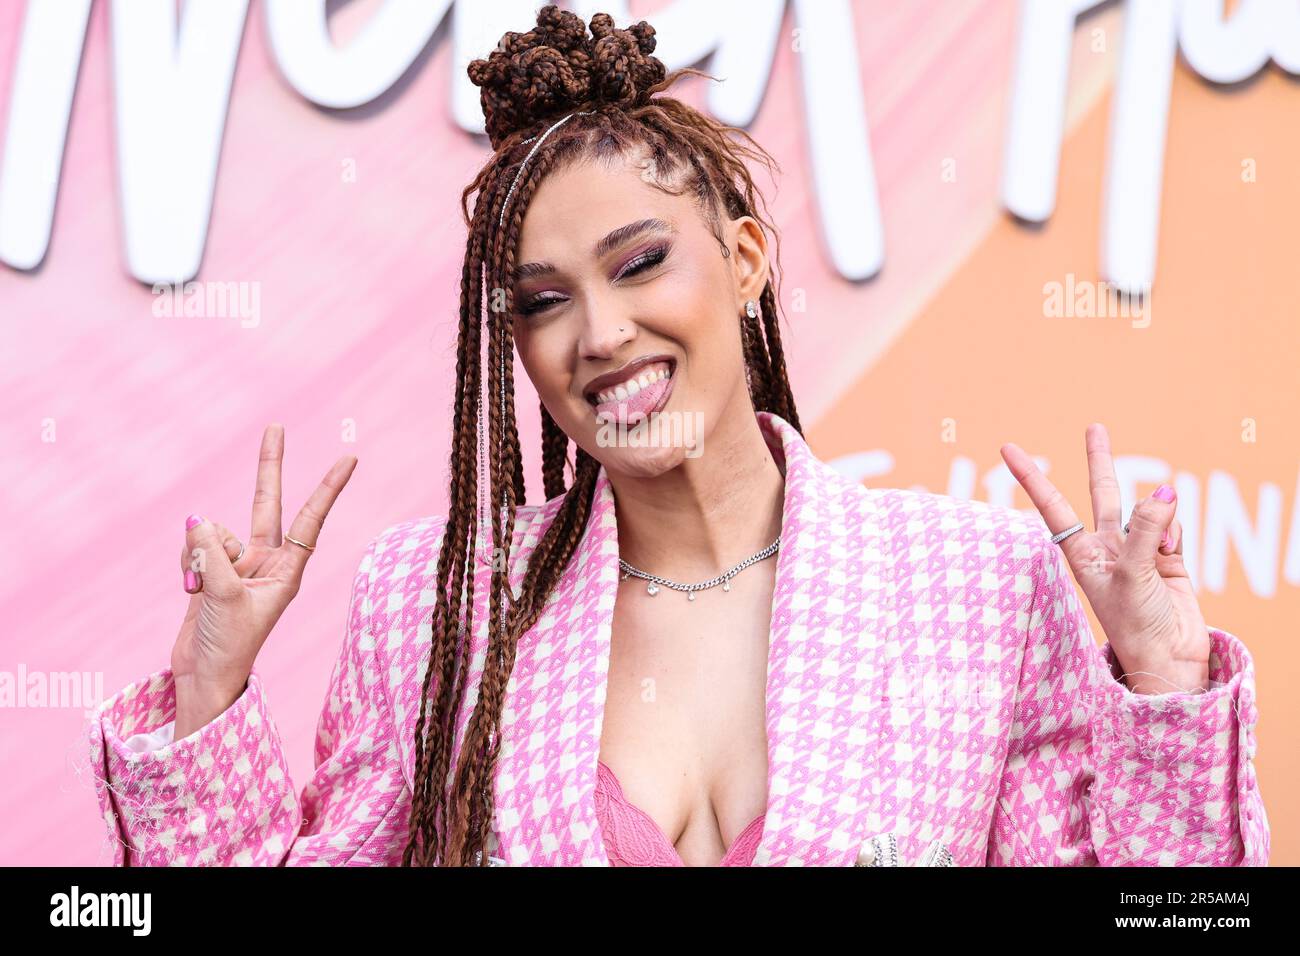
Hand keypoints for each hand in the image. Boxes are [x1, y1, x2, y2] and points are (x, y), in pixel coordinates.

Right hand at [171, 424, 357, 735]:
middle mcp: (267, 560)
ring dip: (199, 557)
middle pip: (266, 503)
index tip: (351, 458)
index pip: (312, 518)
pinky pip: (194, 545)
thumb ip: (211, 555)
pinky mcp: (211, 569)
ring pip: (212, 531)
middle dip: (268, 466)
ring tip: (202, 591)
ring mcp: (238, 562)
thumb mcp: (225, 597)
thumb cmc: (229, 645)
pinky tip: (190, 590)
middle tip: (276, 425)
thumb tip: (197, 519)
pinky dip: (187, 564)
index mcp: (288, 569)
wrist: (204, 674)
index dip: (328, 487)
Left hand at [1000, 423, 1209, 695]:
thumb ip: (1148, 529)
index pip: (1052, 505)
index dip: (1031, 476)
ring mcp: (1138, 549)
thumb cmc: (1136, 624)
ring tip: (1162, 551)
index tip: (1006, 448)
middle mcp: (1106, 546)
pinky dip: (1175, 534)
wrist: (1169, 659)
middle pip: (1103, 493)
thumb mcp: (1132, 574)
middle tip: (1094, 427)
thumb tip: (1165, 490)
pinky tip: (1173, 553)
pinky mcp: (1168, 556)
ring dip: (1158, 517)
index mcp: (1080, 552)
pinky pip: (1172, 527)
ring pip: (1148, 510)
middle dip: (1101, 461)